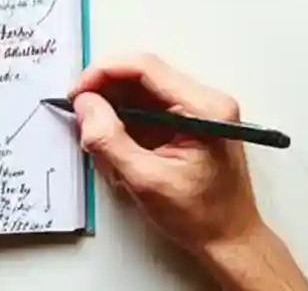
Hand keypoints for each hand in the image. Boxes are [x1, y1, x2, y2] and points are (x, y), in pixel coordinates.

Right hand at [70, 53, 257, 251]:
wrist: (229, 240)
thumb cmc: (202, 217)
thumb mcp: (147, 180)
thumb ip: (111, 140)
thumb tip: (86, 106)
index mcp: (205, 109)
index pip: (146, 68)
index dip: (103, 72)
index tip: (78, 91)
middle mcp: (205, 101)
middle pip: (141, 75)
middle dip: (105, 92)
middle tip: (80, 113)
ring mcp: (197, 110)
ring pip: (140, 91)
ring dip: (112, 109)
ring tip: (98, 137)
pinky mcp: (187, 122)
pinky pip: (146, 107)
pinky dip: (124, 121)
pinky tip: (116, 145)